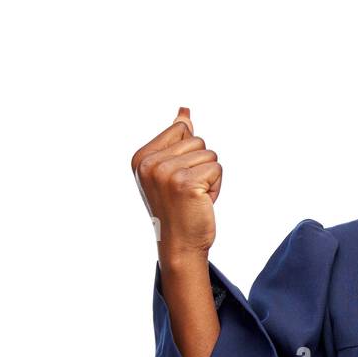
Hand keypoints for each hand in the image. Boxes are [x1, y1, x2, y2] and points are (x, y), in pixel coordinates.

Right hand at [130, 106, 222, 262]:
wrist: (180, 244)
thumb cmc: (178, 207)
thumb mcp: (171, 170)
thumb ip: (176, 139)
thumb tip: (184, 112)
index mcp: (141, 157)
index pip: (182, 129)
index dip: (189, 154)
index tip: (177, 179)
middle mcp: (150, 163)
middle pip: (198, 141)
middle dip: (201, 166)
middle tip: (188, 191)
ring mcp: (166, 173)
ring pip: (209, 155)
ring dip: (209, 177)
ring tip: (194, 197)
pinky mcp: (185, 183)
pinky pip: (216, 169)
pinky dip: (216, 187)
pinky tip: (201, 202)